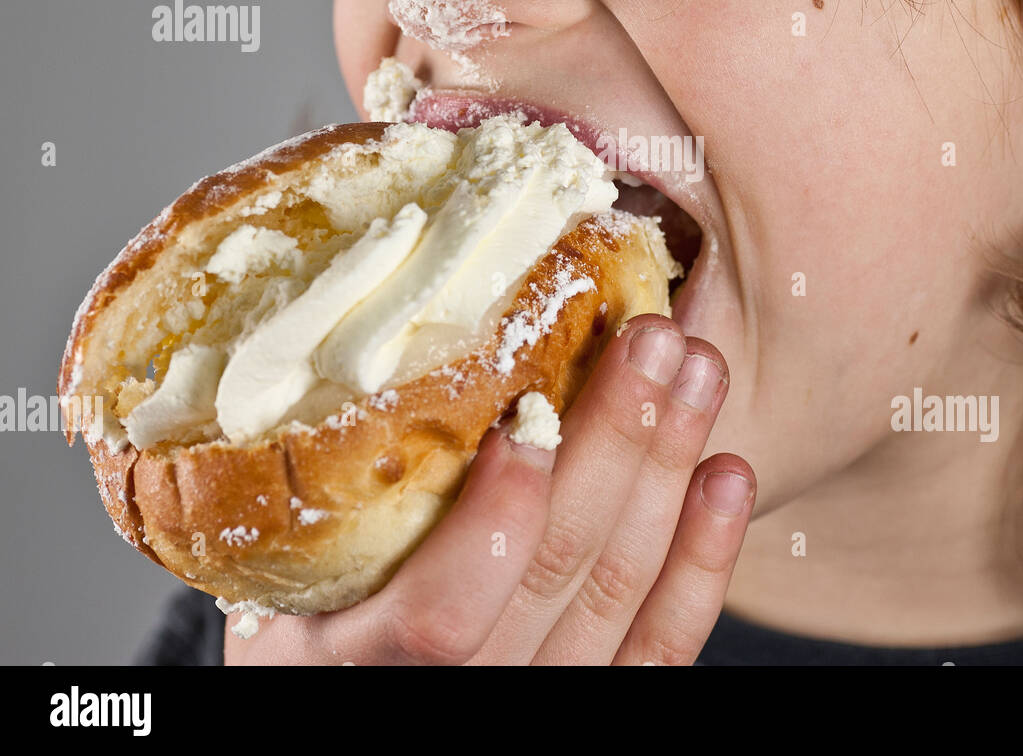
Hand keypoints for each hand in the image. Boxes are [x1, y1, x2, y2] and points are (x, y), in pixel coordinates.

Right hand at [224, 313, 754, 664]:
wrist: (358, 707)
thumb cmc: (308, 635)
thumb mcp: (271, 591)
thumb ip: (298, 512)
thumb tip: (323, 358)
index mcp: (349, 665)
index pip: (438, 614)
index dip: (494, 522)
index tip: (532, 422)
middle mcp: (458, 698)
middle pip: (555, 575)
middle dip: (617, 444)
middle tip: (653, 340)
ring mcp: (539, 704)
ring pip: (619, 591)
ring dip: (668, 470)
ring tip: (697, 371)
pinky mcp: (598, 703)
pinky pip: (663, 645)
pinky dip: (704, 560)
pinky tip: (726, 475)